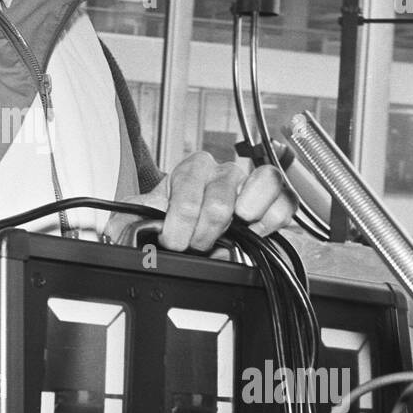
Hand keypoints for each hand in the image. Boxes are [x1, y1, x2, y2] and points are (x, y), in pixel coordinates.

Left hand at [146, 151, 297, 251]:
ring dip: (244, 220)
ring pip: (264, 184)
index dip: (178, 229)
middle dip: (204, 235)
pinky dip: (273, 220)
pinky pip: (286, 201)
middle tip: (196, 244)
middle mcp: (224, 172)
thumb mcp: (142, 215)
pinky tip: (255, 232)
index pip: (188, 198)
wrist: (189, 224)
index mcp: (193, 168)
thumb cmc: (170, 217)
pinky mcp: (275, 200)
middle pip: (221, 204)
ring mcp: (252, 184)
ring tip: (230, 232)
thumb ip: (131, 218)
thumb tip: (126, 230)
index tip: (172, 241)